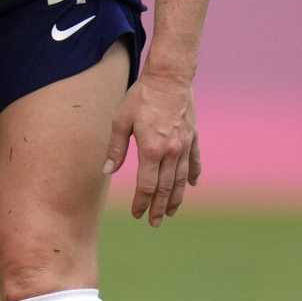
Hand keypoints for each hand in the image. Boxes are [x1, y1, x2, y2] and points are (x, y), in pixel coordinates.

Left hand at [103, 70, 201, 226]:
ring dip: (176, 197)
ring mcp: (185, 145)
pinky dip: (194, 175)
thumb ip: (116, 148)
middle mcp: (171, 152)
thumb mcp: (120, 121)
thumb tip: (106, 171)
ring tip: (170, 212)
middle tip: (154, 222)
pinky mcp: (193, 136)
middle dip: (159, 207)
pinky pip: (195, 161)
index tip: (137, 214)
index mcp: (152, 150)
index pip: (146, 185)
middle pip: (165, 187)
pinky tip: (193, 185)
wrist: (169, 77)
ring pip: (182, 179)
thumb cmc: (141, 97)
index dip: (142, 202)